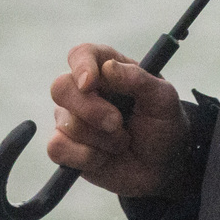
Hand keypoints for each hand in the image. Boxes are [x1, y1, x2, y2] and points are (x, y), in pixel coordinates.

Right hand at [45, 43, 190, 198]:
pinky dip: (85, 157)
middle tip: (117, 123)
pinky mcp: (66, 147)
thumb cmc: (162, 124)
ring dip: (101, 139)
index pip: (81, 54)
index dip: (81, 66)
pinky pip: (57, 148)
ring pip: (66, 123)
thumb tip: (108, 67)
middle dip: (90, 109)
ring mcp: (72, 118)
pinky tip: (104, 158)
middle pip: (61, 87)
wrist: (163, 165)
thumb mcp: (162, 99)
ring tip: (122, 141)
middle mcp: (83, 91)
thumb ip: (138, 79)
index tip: (90, 83)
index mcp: (106, 68)